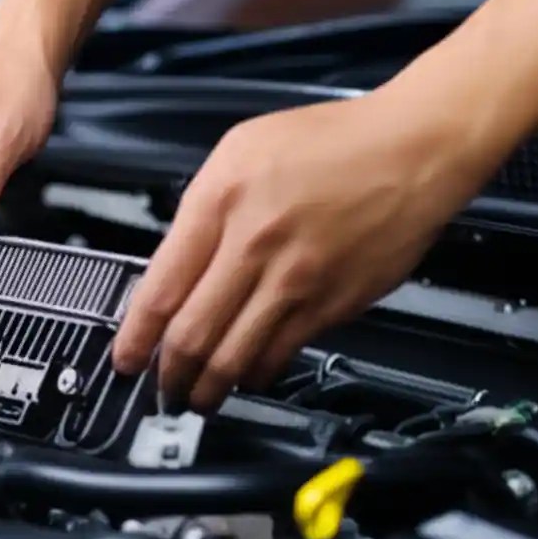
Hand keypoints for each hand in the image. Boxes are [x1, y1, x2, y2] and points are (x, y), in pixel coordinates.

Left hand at [111, 91, 500, 413]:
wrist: (413, 148)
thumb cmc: (333, 141)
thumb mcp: (243, 149)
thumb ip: (203, 207)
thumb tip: (175, 265)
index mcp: (221, 200)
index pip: (161, 287)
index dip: (135, 336)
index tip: (124, 358)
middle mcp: (253, 243)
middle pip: (191, 334)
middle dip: (166, 375)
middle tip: (158, 388)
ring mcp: (295, 280)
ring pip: (233, 357)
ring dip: (208, 387)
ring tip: (197, 397)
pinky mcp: (331, 304)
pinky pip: (280, 354)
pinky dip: (255, 374)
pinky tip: (246, 375)